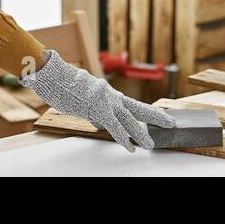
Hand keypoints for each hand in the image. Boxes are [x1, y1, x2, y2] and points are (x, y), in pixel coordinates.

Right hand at [20, 49, 175, 151]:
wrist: (54, 76)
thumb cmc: (64, 86)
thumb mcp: (84, 98)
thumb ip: (96, 110)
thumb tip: (102, 123)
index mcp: (109, 92)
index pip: (132, 104)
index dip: (147, 111)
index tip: (160, 117)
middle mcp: (111, 94)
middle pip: (138, 107)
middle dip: (156, 117)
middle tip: (171, 123)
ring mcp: (106, 100)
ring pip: (129, 119)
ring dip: (140, 134)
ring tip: (150, 145)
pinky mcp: (98, 108)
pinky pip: (114, 126)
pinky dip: (123, 138)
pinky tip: (129, 147)